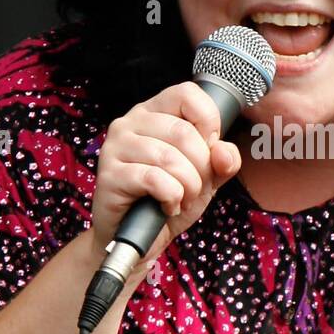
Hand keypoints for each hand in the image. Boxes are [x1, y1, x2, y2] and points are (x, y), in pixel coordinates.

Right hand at [90, 82, 242, 278]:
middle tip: (195, 188)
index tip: (209, 149)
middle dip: (201, 167)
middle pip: (183, 131)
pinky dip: (170, 197)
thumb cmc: (167, 199)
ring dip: (187, 187)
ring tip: (181, 199)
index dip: (208, 122)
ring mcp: (115, 147)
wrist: (138, 239)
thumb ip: (223, 161)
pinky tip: (166, 206)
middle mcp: (130, 122)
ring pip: (169, 158)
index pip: (187, 94)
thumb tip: (225, 153)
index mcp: (154, 112)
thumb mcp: (206, 178)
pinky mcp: (109, 175)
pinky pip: (154, 179)